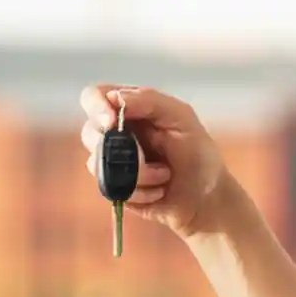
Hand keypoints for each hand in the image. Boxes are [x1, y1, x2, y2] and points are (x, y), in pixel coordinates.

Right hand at [79, 84, 239, 239]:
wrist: (206, 200)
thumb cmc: (198, 154)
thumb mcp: (182, 118)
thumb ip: (150, 101)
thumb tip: (113, 97)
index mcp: (131, 108)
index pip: (94, 96)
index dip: (96, 107)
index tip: (111, 122)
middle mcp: (116, 132)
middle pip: (89, 132)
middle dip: (119, 150)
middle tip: (146, 158)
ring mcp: (112, 161)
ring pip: (97, 164)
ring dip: (137, 174)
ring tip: (164, 175)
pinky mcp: (114, 187)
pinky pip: (109, 189)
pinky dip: (138, 192)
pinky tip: (158, 191)